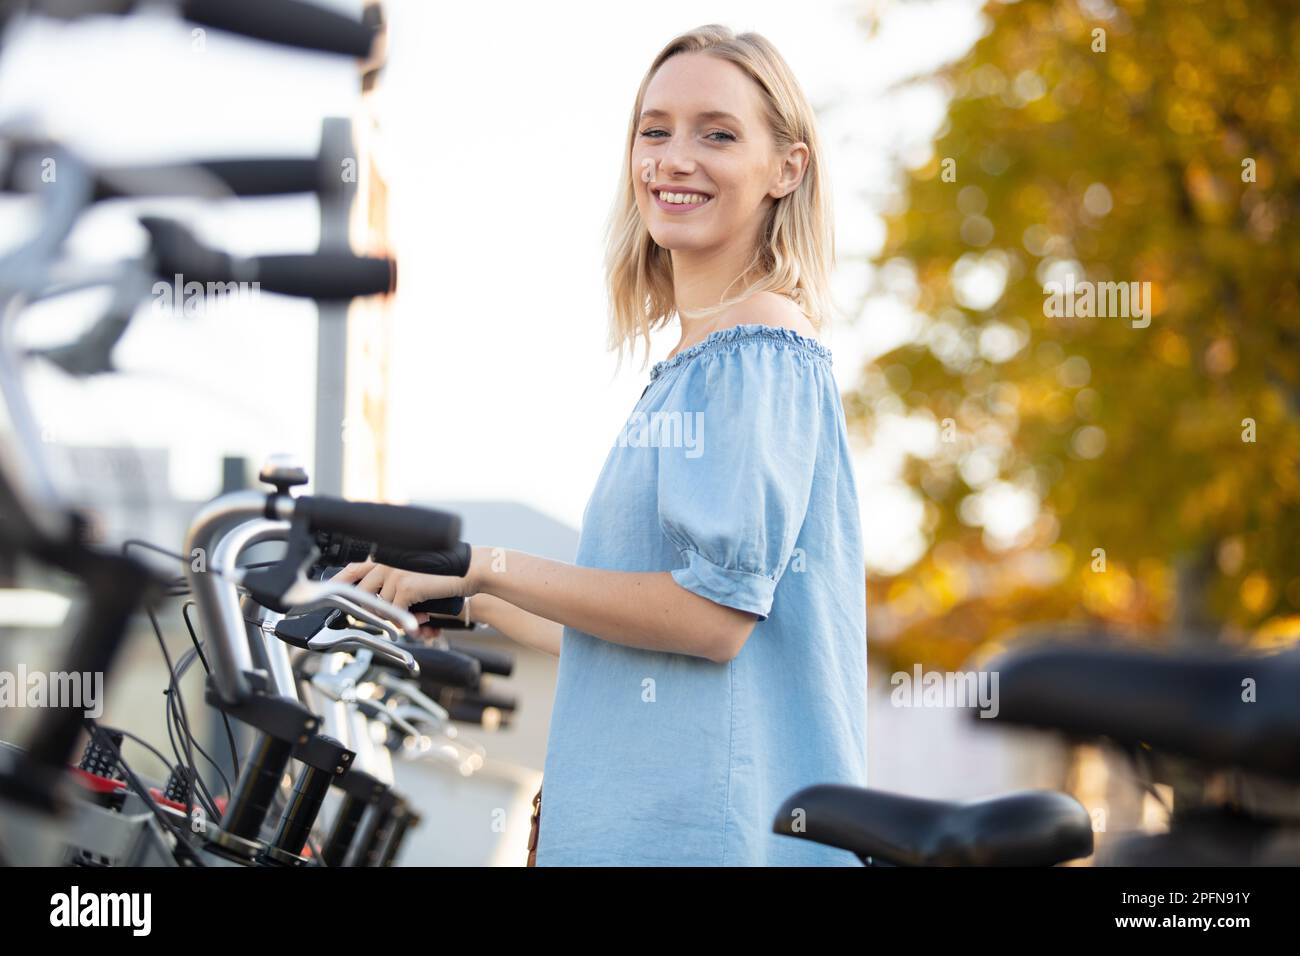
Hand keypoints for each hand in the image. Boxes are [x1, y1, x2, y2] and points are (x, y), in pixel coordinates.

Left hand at [332, 560, 472, 614]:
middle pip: (364, 593)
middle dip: (373, 612)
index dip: (340, 581)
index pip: (354, 567)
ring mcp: (394, 573)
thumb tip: (379, 603)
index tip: (330, 591)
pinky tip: (424, 621)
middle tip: (391, 619)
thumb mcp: (416, 571)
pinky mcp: (404, 587)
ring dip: (398, 619)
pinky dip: (410, 623)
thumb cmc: (447, 573)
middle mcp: (387, 561)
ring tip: (418, 619)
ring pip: (381, 608)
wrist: (470, 570)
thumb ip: (395, 580)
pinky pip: (396, 614)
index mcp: (387, 555)